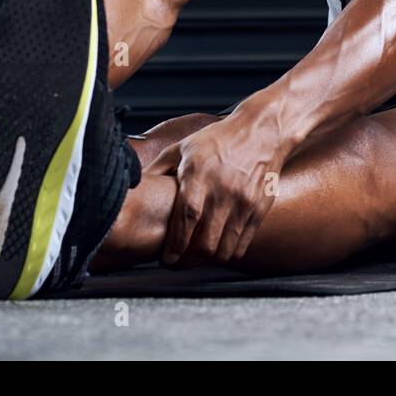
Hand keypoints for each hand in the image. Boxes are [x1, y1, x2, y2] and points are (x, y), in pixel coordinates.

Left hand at [144, 113, 285, 267]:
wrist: (262, 131)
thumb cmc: (218, 139)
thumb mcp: (184, 147)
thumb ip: (159, 167)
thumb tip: (133, 183)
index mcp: (200, 174)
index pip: (187, 218)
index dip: (175, 245)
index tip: (166, 259)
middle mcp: (223, 190)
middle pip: (206, 242)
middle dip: (188, 261)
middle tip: (177, 264)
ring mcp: (244, 201)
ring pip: (225, 249)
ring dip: (207, 261)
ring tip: (196, 259)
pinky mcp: (259, 209)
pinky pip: (243, 244)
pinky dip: (228, 254)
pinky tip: (217, 251)